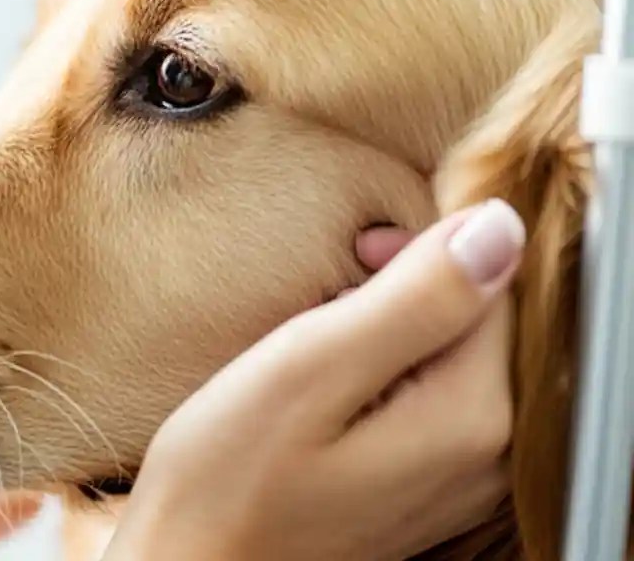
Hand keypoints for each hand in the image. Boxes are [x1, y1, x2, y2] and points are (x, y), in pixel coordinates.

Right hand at [103, 199, 523, 560]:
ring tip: (317, 341)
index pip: (493, 286)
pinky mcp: (416, 496)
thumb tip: (497, 228)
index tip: (358, 255)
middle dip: (409, 289)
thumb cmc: (226, 484)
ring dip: (389, 333)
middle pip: (476, 328)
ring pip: (448, 364)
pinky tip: (322, 391)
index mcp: (470, 419)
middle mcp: (483, 460)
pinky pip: (424, 406)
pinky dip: (380, 378)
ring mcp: (452, 486)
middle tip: (328, 294)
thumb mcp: (309, 368)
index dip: (426, 249)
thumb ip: (414, 299)